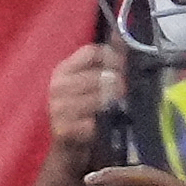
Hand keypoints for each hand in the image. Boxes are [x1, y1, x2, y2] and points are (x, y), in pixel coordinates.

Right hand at [45, 42, 123, 158]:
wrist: (71, 152)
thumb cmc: (86, 114)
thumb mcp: (94, 84)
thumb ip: (108, 60)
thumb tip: (121, 33)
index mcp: (63, 70)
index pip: (93, 51)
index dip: (115, 59)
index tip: (126, 71)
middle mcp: (57, 86)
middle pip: (100, 75)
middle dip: (120, 85)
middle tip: (127, 95)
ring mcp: (58, 108)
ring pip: (100, 98)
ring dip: (117, 106)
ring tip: (122, 110)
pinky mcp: (64, 130)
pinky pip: (95, 122)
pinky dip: (107, 126)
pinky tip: (109, 128)